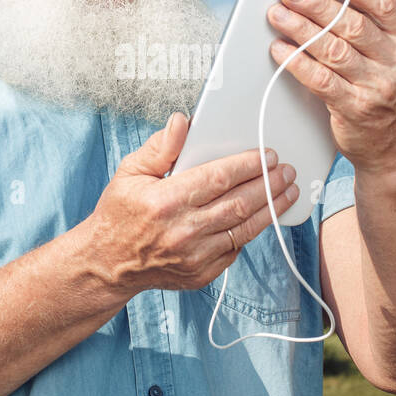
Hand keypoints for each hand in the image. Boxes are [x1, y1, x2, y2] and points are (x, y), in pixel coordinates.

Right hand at [85, 111, 298, 299]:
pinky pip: (235, 249)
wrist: (108, 264)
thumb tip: (183, 121)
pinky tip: (262, 215)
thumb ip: (161, 147)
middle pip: (240, 203)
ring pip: (244, 229)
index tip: (267, 155)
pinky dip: (251, 231)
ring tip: (288, 192)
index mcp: (166, 201)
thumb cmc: (119, 213)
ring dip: (271, 208)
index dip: (248, 165)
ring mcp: (195, 256)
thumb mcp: (130, 172)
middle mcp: (184, 230)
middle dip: (269, 184)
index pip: (219, 178)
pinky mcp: (202, 274)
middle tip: (286, 171)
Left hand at [266, 0, 395, 176]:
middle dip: (316, 4)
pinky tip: (280, 49)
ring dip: (300, 29)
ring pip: (332, 50)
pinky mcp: (354, 109)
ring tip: (277, 14)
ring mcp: (378, 88)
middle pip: (352, 26)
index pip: (385, 5)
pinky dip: (296, 62)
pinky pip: (320, 80)